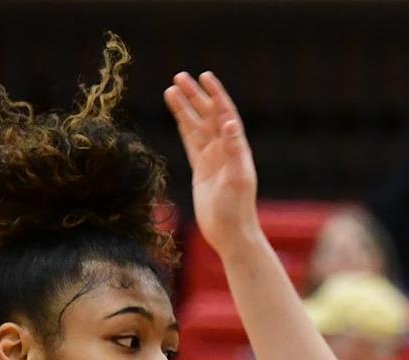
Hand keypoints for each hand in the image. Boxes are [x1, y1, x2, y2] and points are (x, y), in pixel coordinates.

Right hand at [164, 71, 259, 254]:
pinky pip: (191, 142)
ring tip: (171, 89)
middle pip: (209, 115)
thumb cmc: (237, 208)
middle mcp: (226, 149)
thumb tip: (229, 123)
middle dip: (195, 96)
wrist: (230, 233)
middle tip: (179, 76)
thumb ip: (233, 150)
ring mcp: (213, 158)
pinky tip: (176, 114)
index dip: (216, 95)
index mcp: (237, 148)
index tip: (205, 77)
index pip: (225, 114)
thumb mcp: (237, 178)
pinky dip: (183, 127)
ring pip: (197, 126)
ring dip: (186, 108)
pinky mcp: (202, 169)